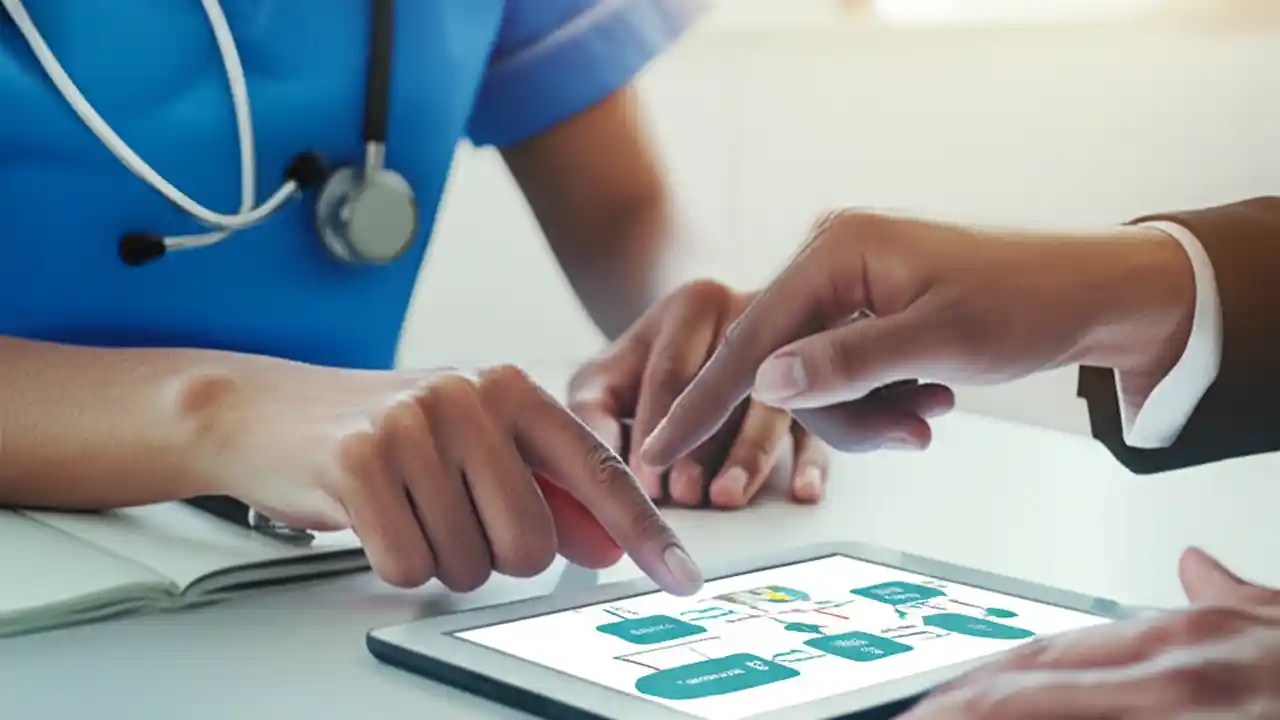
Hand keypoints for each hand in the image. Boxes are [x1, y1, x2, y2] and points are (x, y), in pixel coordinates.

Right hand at [181, 358, 701, 593]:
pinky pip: (408, 564)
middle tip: (449, 517)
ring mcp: (415, 425)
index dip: (643, 532)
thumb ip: (545, 492)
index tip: (680, 577)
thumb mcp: (474, 448)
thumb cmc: (385, 432)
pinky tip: (372, 516)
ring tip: (406, 506)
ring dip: (439, 557)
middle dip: (494, 556)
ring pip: (468, 563)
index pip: (598, 471)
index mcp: (512, 388)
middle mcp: (471, 397)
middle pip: (530, 543)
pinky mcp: (360, 462)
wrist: (269, 411)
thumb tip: (608, 545)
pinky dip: (394, 560)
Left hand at [569, 280, 829, 507]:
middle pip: (726, 387)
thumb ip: (592, 410)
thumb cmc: (642, 370)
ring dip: (748, 457)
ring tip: (726, 497)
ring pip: (772, 407)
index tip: (644, 480)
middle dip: (701, 447)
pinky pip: (815, 427)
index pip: (671, 373)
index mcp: (691, 306)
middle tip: (686, 494)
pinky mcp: (817, 389)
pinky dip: (809, 464)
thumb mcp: (606, 376)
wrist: (703, 336)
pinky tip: (802, 493)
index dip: (654, 429)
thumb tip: (598, 454)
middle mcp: (746, 316)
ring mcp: (789, 349)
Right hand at [643, 211, 1192, 465]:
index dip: (704, 401)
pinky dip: (878, 400)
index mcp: (836, 249)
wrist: (1087, 293)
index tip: (657, 449)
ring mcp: (845, 284)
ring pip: (814, 379)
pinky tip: (928, 396)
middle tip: (909, 432)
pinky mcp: (863, 310)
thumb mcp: (935, 341)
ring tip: (931, 410)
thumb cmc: (1024, 303)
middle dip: (841, 413)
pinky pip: (842, 372)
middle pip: (783, 364)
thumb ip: (846, 363)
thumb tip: (764, 383)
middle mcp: (830, 258)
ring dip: (868, 412)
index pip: (751, 336)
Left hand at [901, 547, 1279, 718]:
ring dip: (989, 717)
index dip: (974, 687)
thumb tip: (1191, 567)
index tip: (921, 708)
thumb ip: (1231, 601)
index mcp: (1176, 639)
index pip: (1040, 659)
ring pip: (1052, 705)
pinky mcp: (1214, 718)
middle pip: (1025, 684)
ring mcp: (1192, 702)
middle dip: (956, 705)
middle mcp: (1170, 665)